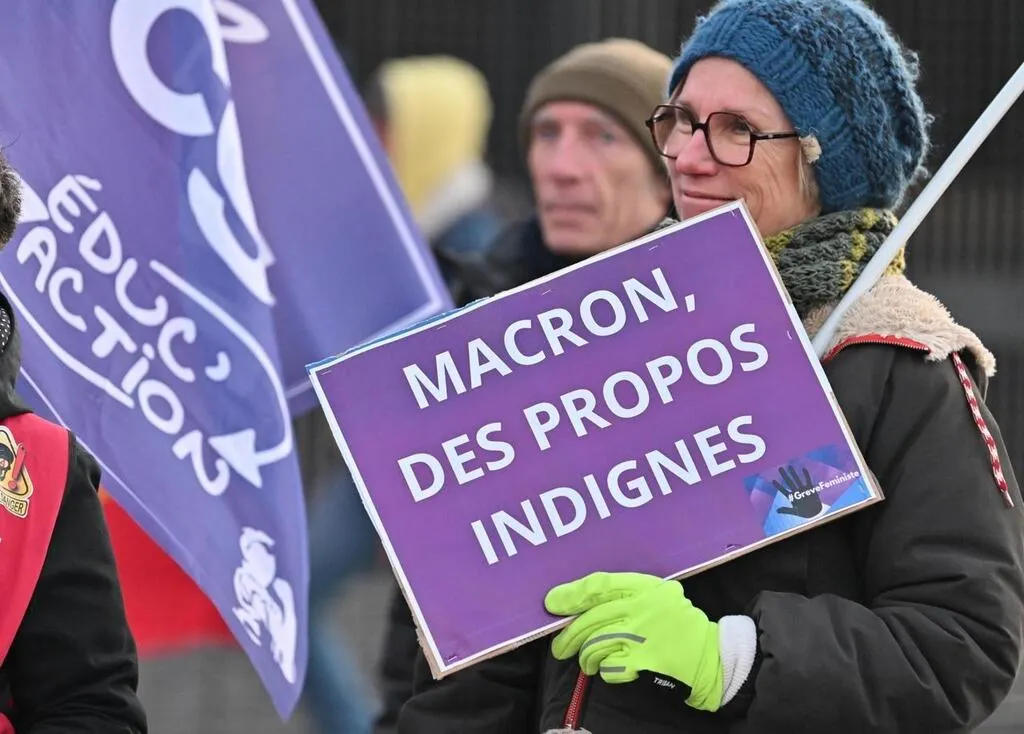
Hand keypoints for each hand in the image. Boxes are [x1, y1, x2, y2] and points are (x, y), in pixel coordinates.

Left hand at [544, 572, 722, 711]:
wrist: (711, 656)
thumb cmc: (678, 624)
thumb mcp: (657, 595)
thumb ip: (623, 593)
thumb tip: (573, 599)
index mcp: (644, 587)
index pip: (599, 585)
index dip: (571, 594)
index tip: (552, 603)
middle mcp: (642, 608)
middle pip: (590, 620)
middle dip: (569, 636)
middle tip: (560, 647)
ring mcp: (642, 635)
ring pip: (594, 644)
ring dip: (586, 657)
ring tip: (588, 661)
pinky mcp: (645, 661)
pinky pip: (609, 666)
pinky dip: (606, 670)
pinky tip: (612, 668)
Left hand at [773, 465, 822, 517]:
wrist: (815, 512)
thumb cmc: (804, 513)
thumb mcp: (795, 511)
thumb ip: (786, 510)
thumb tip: (777, 511)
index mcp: (791, 497)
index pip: (783, 490)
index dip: (778, 486)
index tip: (773, 481)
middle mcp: (796, 491)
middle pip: (789, 482)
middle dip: (784, 475)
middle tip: (780, 468)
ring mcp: (802, 489)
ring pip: (797, 479)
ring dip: (793, 473)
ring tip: (789, 466)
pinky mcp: (810, 488)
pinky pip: (808, 480)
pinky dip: (806, 475)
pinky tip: (803, 469)